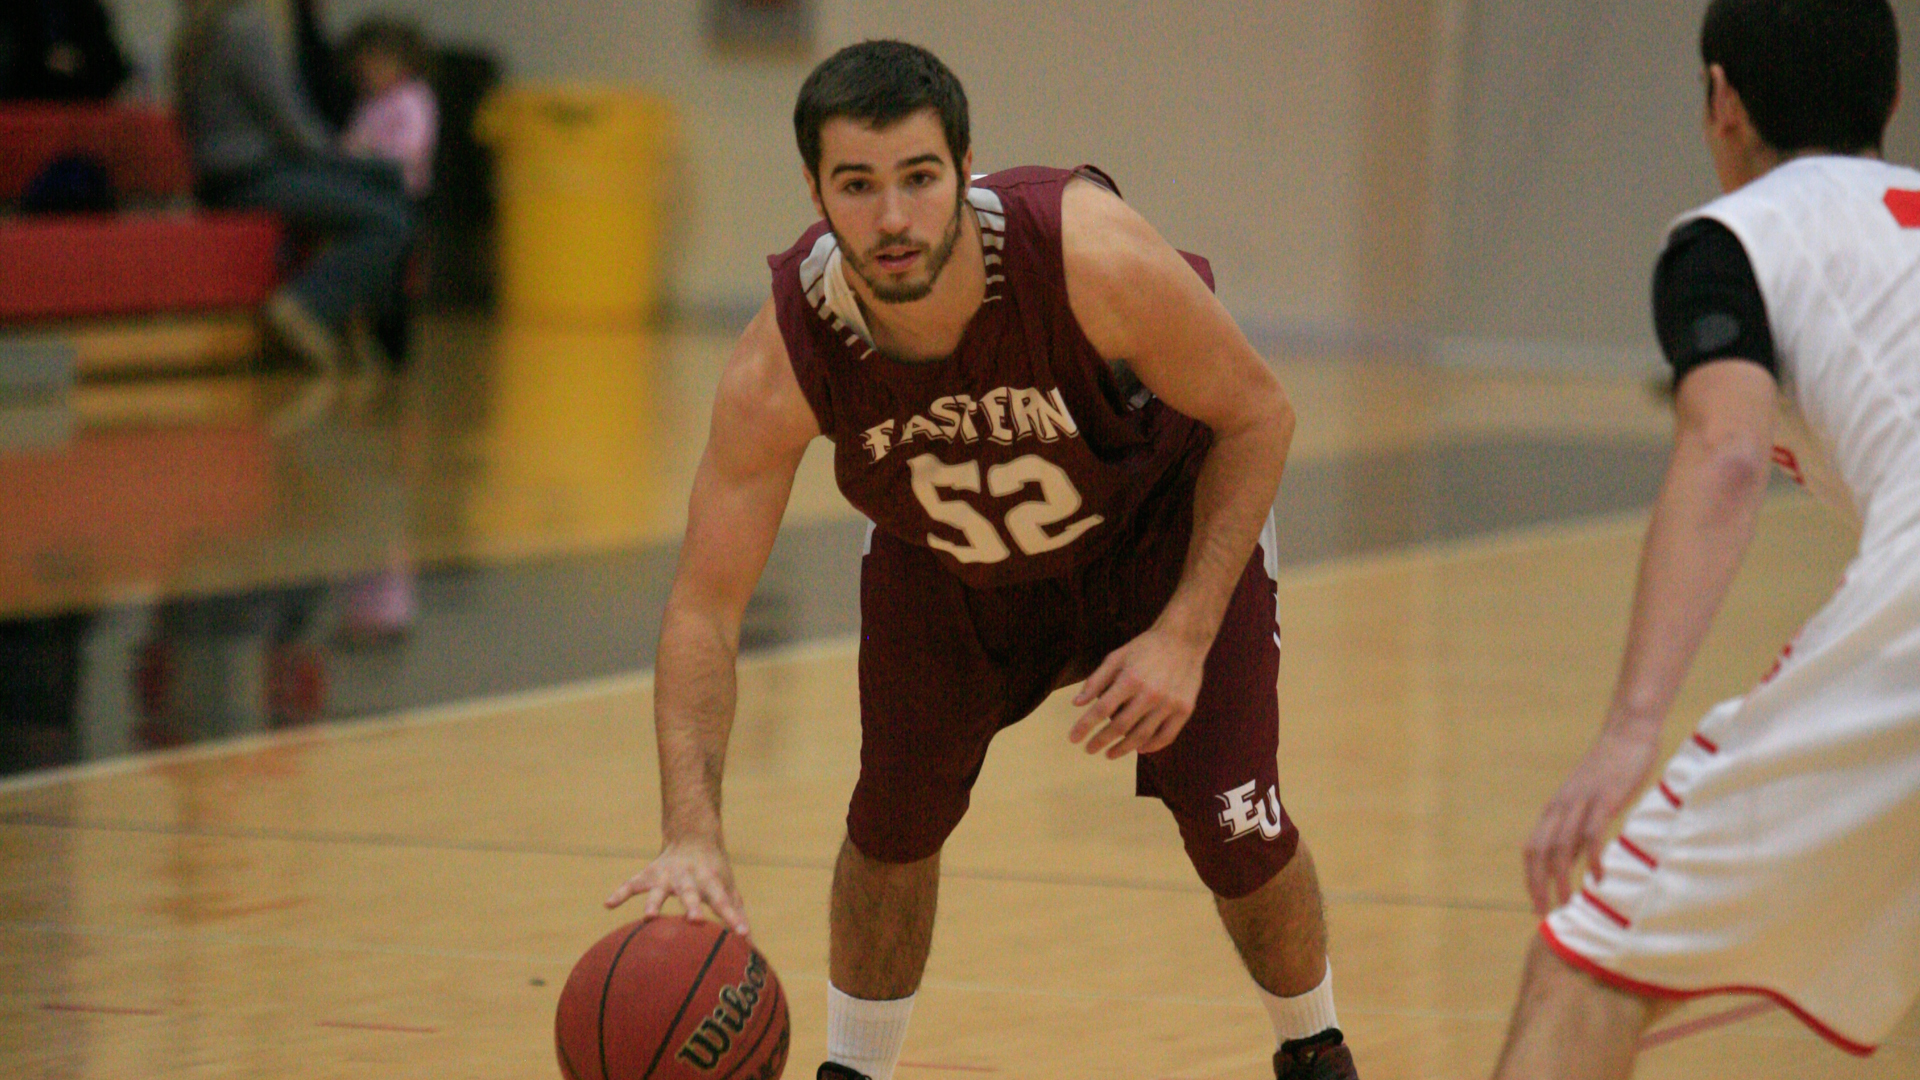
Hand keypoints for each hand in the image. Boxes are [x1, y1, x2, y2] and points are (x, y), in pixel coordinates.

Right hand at [605, 836, 749, 935]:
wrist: (692, 835)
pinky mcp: (649, 874)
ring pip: (658, 889)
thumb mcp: (727, 887)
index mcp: (711, 880)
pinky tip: (608, 904)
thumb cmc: (714, 870)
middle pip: (690, 893)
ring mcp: (666, 875)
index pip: (724, 900)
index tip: (741, 934)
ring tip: (648, 918)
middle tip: (695, 921)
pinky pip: (632, 884)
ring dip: (654, 902)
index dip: (732, 917)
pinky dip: (620, 892)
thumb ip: (736, 913)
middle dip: (692, 906)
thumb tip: (750, 946)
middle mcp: (689, 877)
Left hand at [1068, 626, 1207, 758]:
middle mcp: (1150, 694)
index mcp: (1131, 679)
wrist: (1184, 639)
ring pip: (1142, 736)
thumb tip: (1076, 703)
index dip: (1085, 726)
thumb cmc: (1146, 648)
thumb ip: (1096, 680)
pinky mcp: (1184, 709)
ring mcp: (1169, 703)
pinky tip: (1140, 749)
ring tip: (1110, 754)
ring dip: (1123, 749)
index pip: (1102, 709)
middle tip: (1089, 749)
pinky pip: (1166, 736)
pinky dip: (1152, 746)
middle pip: (1121, 726)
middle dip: (1101, 740)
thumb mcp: (1117, 657)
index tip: (1073, 738)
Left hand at [1523, 724, 1661, 914]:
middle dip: (1538, 883)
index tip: (1536, 904)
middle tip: (1545, 912)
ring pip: (1561, 845)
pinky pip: (1593, 832)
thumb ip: (1577, 830)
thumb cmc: (1609, 771)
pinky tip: (1598, 877)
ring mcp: (1581, 802)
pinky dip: (1592, 857)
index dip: (1530, 877)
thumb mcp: (1586, 803)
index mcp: (1554, 809)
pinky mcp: (1604, 798)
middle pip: (1539, 850)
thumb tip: (1570, 863)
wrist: (1627, 734)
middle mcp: (1561, 806)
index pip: (1531, 848)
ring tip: (1568, 904)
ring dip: (1562, 878)